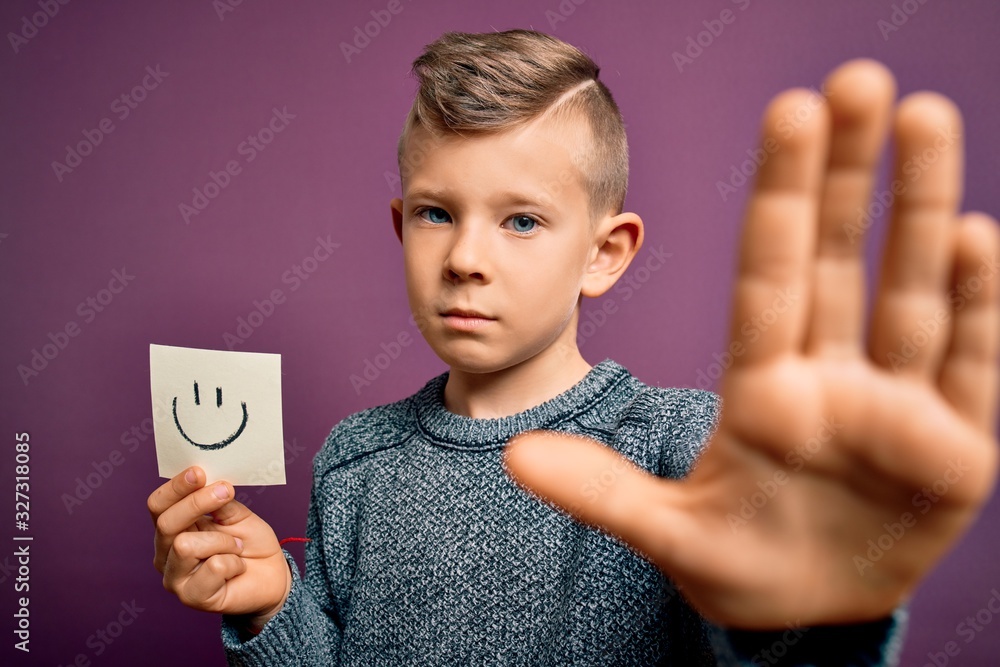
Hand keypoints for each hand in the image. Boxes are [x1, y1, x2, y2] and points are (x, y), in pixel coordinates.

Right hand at [148, 466, 290, 630]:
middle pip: (166, 523)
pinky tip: (237, 567)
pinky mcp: (192, 597)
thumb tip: (206, 481)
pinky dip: (233, 562)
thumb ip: (216, 500)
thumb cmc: (249, 543)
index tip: (198, 472)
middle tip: (226, 492)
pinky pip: (213, 566)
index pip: (158, 505)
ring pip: (186, 545)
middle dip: (197, 504)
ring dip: (223, 540)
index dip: (175, 487)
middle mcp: (165, 553)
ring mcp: (174, 578)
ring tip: (236, 546)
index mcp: (172, 529)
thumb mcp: (235, 513)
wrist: (272, 575)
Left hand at [504, 59, 998, 628]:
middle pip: (836, 260)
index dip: (778, 198)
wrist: (811, 615)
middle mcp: (828, 378)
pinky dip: (977, 305)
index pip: (768, 277)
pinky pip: (969, 363)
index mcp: (761, 390)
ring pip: (912, 291)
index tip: (787, 110)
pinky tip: (974, 235)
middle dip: (846, 175)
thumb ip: (601, 492)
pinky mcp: (955, 444)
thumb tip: (513, 456)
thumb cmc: (739, 562)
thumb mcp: (669, 533)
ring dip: (921, 207)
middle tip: (854, 80)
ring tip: (923, 116)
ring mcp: (895, 407)